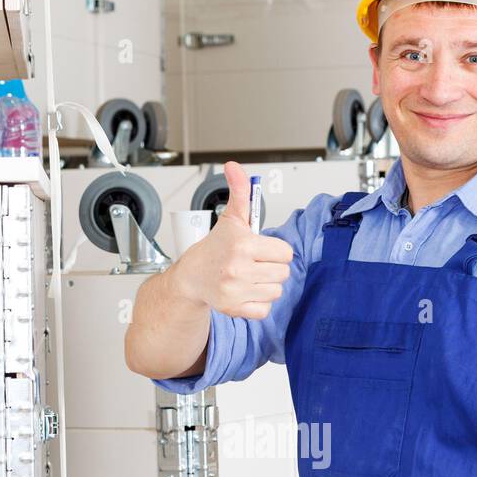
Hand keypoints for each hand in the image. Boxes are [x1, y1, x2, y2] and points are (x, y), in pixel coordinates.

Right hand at [170, 160, 294, 319]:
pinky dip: (258, 303)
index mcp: (243, 245)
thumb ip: (239, 193)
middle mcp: (239, 269)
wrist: (191, 276)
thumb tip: (234, 166)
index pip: (285, 252)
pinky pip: (265, 309)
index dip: (275, 250)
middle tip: (254, 264)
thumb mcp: (231, 218)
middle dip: (271, 268)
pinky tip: (245, 292)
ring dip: (266, 285)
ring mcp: (236, 291)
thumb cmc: (215, 248)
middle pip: (283, 273)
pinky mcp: (234, 308)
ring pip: (276, 291)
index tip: (261, 250)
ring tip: (249, 277)